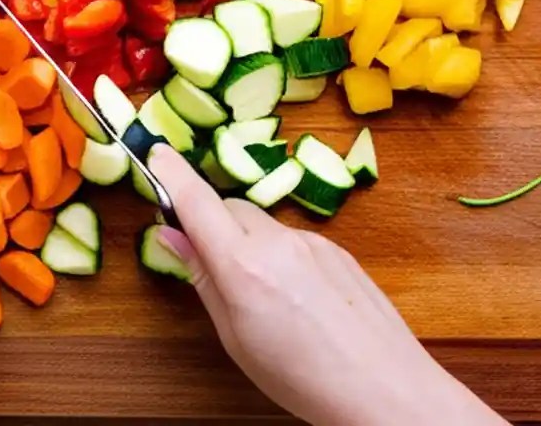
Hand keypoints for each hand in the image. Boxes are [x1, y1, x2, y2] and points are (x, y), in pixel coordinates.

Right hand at [149, 146, 507, 425]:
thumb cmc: (305, 379)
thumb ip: (203, 280)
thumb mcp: (236, 339)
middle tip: (202, 260)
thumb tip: (171, 238)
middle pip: (229, 209)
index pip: (198, 202)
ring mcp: (313, 242)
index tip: (156, 152)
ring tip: (261, 301)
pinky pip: (292, 240)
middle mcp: (279, 243)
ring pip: (262, 226)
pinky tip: (294, 302)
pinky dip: (279, 258)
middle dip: (209, 223)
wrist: (384, 388)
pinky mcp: (337, 250)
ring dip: (246, 245)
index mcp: (244, 269)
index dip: (171, 173)